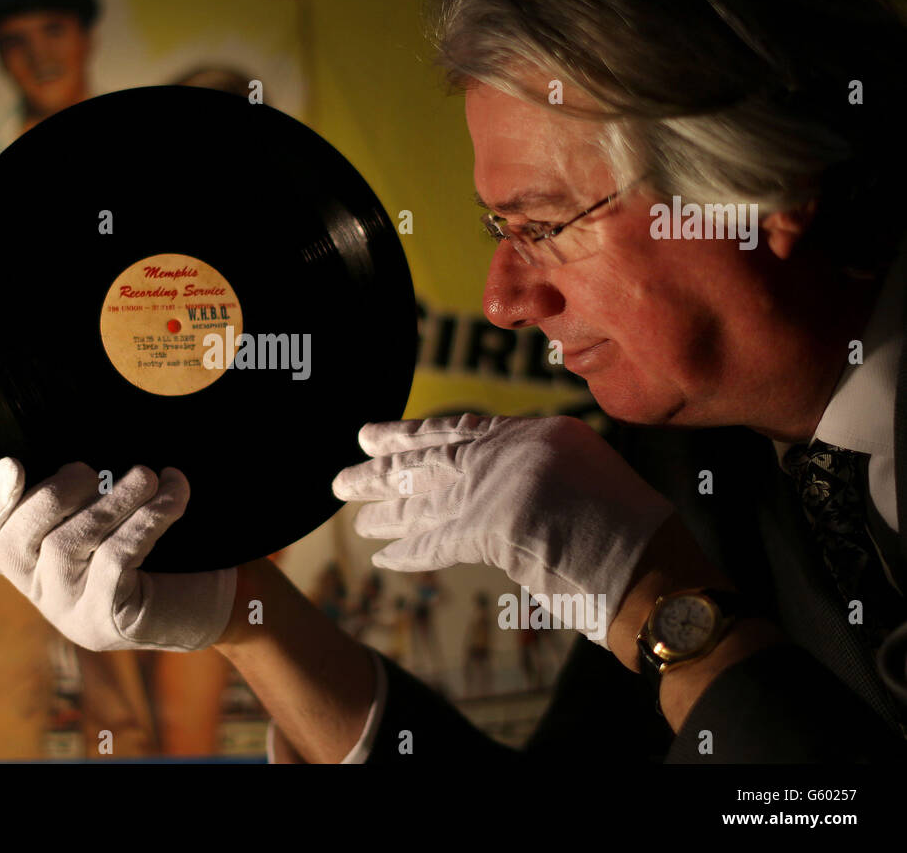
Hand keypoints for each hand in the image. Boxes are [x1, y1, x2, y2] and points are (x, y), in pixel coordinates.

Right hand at [0, 459, 236, 651]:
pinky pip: (115, 557)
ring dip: (110, 501)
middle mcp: (40, 591)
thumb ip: (82, 489)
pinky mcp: (107, 621)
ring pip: (65, 546)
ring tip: (146, 476)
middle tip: (91, 471)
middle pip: (12, 541)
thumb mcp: (112, 513)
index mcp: (31, 563)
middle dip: (50, 493)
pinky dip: (146, 517)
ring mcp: (69, 611)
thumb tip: (69, 450)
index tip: (13, 464)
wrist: (208, 601)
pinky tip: (173, 492)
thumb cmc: (157, 548)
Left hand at [331, 414, 674, 648]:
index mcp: (544, 431)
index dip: (416, 435)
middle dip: (385, 467)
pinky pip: (439, 540)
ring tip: (351, 511)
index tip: (379, 437)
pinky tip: (385, 555)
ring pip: (428, 495)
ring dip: (385, 507)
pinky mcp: (495, 526)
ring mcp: (506, 484)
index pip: (465, 428)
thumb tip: (503, 488)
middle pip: (435, 457)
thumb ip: (539, 474)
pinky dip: (411, 551)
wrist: (662, 577)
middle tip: (344, 472)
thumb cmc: (637, 539)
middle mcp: (520, 448)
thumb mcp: (589, 482)